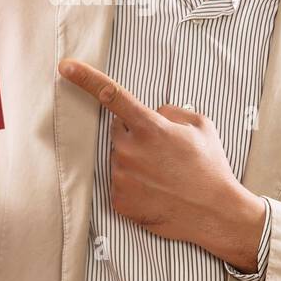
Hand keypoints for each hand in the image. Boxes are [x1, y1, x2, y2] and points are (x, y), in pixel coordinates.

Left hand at [57, 57, 265, 268]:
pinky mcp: (119, 200)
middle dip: (135, 136)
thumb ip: (171, 111)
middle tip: (163, 154)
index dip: (86, 78)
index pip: (111, 95)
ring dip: (135, 162)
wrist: (215, 213)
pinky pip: (119, 183)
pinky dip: (134, 186)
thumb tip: (154, 113)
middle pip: (118, 132)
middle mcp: (130, 150)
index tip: (66, 67)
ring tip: (164, 176)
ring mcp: (122, 176)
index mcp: (149, 127)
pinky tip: (156, 191)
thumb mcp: (201, 126)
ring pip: (118, 159)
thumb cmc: (210, 168)